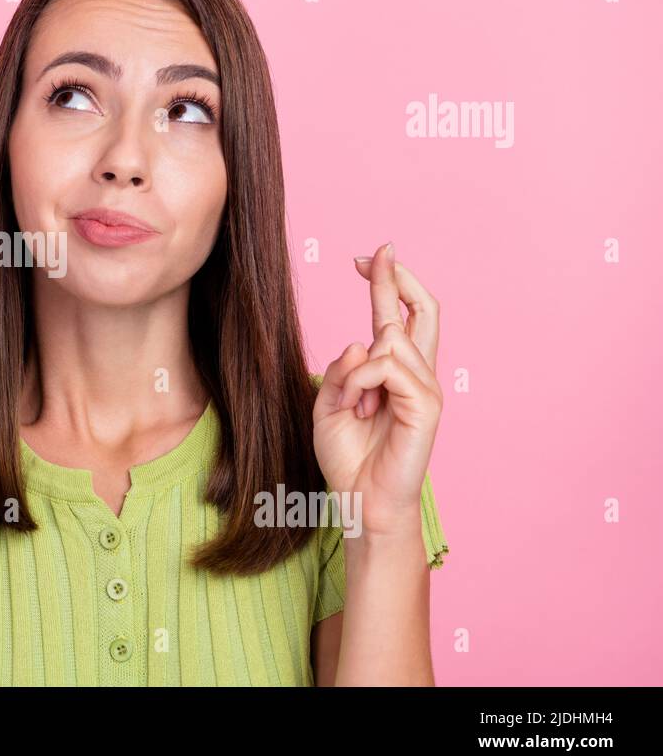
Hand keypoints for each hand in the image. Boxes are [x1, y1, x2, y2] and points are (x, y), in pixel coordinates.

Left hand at [312, 241, 442, 536]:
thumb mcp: (328, 406)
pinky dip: (362, 383)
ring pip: (387, 341)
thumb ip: (340, 372)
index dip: (385, 283)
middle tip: (376, 253)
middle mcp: (416, 374)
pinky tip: (360, 408)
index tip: (365, 258)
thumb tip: (360, 342)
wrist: (361, 501)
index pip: (396, 316)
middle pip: (422, 310)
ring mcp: (426, 388)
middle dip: (397, 278)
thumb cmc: (348, 457)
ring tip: (353, 408)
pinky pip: (387, 367)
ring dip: (355, 371)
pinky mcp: (428, 405)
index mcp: (393, 372)